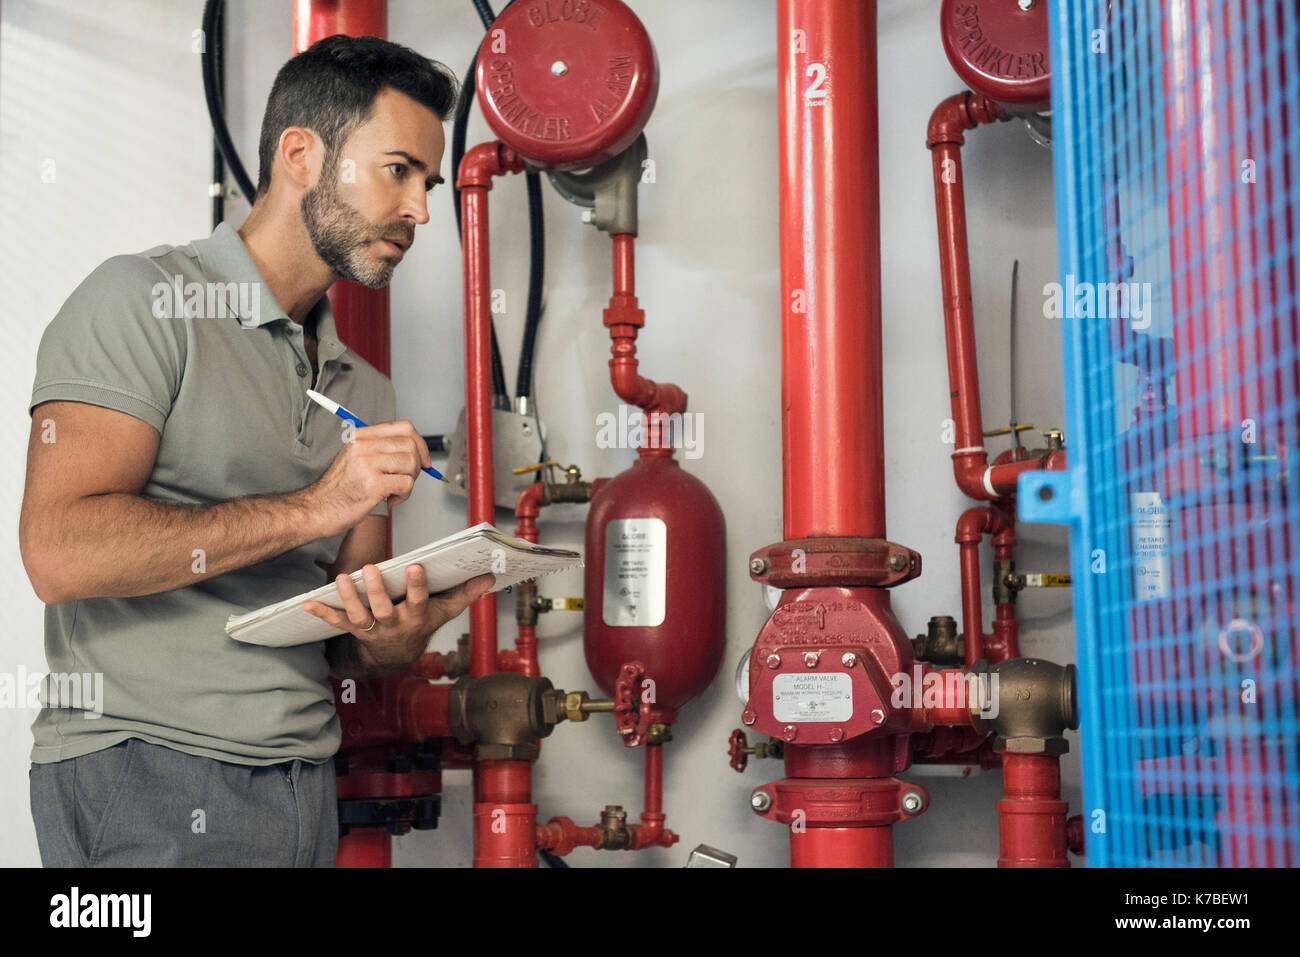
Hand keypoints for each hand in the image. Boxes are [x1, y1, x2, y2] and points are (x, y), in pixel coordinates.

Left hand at [305, 565, 494, 674]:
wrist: (398, 657)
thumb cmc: (422, 624)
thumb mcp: (447, 611)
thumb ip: (466, 593)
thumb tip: (490, 576)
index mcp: (417, 616)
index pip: (418, 600)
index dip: (416, 585)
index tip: (414, 566)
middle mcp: (395, 624)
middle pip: (385, 608)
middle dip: (378, 590)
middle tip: (371, 568)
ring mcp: (373, 629)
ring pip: (360, 615)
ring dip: (349, 598)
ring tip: (342, 578)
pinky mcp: (356, 630)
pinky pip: (338, 623)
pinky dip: (323, 614)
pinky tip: (307, 603)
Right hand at [307, 421, 432, 537]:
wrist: (318, 509)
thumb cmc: (340, 489)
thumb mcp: (357, 458)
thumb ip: (381, 449)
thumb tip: (416, 450)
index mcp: (361, 436)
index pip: (404, 428)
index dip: (421, 444)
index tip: (424, 459)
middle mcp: (363, 446)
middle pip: (411, 445)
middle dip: (417, 465)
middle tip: (406, 479)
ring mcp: (367, 464)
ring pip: (411, 464)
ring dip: (409, 482)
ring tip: (393, 491)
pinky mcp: (372, 484)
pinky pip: (406, 484)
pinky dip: (404, 495)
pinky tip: (389, 499)